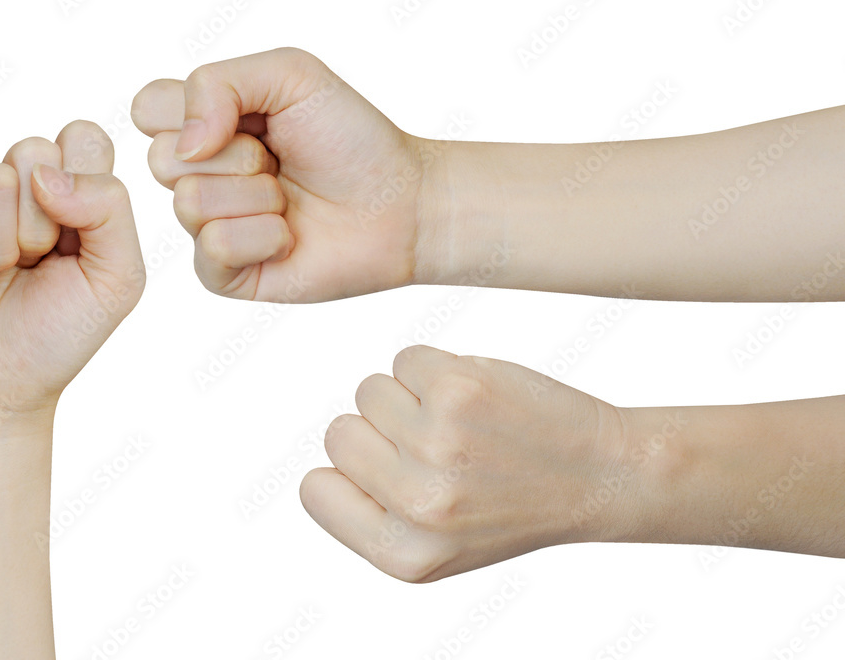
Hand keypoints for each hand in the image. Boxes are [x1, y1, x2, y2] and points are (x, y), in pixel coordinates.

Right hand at [0, 121, 145, 412]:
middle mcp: (22, 186)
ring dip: (2, 246)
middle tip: (36, 263)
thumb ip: (111, 210)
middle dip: (42, 223)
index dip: (83, 182)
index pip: (84, 137)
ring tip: (0, 275)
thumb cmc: (61, 332)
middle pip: (34, 150)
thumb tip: (45, 173)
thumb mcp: (119, 278)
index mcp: (75, 192)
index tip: (79, 238)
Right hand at [132, 47, 430, 301]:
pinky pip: (213, 248)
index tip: (251, 117)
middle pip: (163, 160)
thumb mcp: (290, 76)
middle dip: (236, 154)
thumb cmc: (351, 138)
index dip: (193, 110)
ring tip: (290, 198)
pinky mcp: (227, 274)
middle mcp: (200, 175)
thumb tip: (185, 143)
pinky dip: (263, 236)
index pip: (148, 109)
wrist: (400, 203)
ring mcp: (210, 226)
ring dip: (257, 196)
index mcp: (204, 124)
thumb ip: (217, 82)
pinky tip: (290, 236)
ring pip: (191, 203)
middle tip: (280, 161)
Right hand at [300, 346, 644, 582]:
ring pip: (369, 389)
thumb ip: (372, 519)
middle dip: (378, 431)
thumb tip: (324, 467)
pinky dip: (434, 368)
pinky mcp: (458, 389)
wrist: (600, 475)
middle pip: (338, 432)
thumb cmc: (511, 506)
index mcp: (403, 554)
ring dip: (407, 397)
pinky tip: (475, 396)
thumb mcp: (437, 547)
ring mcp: (436, 442)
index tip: (393, 474)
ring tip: (461, 423)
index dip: (348, 474)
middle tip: (437, 446)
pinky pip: (405, 358)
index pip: (315, 489)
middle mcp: (418, 504)